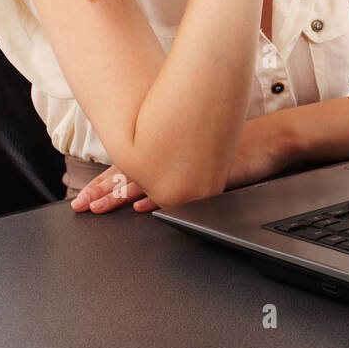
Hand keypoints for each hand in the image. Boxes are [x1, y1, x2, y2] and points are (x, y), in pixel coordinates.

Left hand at [70, 111, 296, 212]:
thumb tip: (145, 186)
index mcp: (166, 149)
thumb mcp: (196, 148)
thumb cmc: (233, 144)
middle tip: (79, 206)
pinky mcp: (206, 182)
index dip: (100, 182)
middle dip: (100, 193)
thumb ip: (170, 160)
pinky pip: (177, 194)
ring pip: (145, 184)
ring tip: (99, 207)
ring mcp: (187, 170)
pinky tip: (143, 207)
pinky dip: (157, 200)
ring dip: (119, 197)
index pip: (124, 166)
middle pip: (126, 176)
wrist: (269, 139)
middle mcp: (171, 157)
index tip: (80, 196)